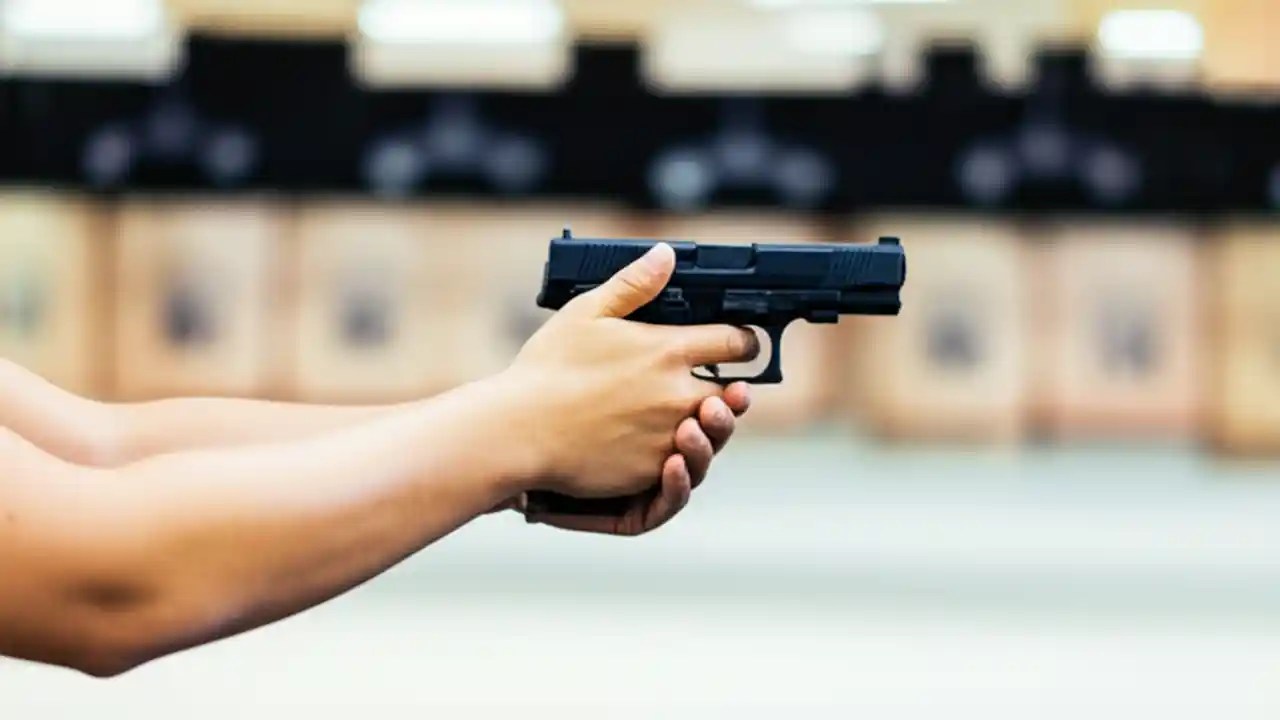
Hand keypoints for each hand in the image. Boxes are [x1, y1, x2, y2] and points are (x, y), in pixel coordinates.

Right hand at [496, 244, 757, 533]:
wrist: (519, 431)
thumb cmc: (547, 370)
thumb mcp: (587, 312)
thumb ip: (633, 284)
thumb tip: (666, 255)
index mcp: (669, 351)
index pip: (736, 343)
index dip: (742, 341)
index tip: (737, 344)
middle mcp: (679, 394)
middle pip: (732, 393)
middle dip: (727, 388)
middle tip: (708, 384)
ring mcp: (669, 436)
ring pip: (710, 431)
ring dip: (703, 422)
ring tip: (678, 415)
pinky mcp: (653, 470)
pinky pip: (681, 463)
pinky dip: (673, 453)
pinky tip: (648, 441)